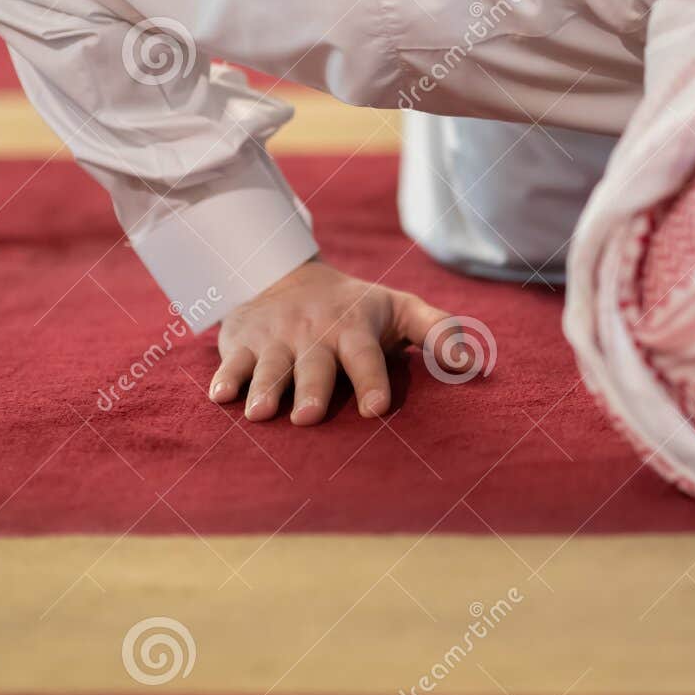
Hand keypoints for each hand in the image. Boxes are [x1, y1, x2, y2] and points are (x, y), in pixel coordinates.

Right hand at [209, 259, 465, 423]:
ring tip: (261, 414)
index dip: (371, 380)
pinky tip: (221, 396)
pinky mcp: (242, 341)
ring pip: (270, 366)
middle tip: (310, 417)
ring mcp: (276, 338)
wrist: (287, 276)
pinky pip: (232, 360)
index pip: (365, 356)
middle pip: (314, 365)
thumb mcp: (402, 309)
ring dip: (266, 388)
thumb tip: (474, 365)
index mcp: (354, 328)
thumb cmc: (358, 308)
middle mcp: (314, 333)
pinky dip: (226, 377)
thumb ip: (439, 332)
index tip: (376, 409)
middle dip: (312, 389)